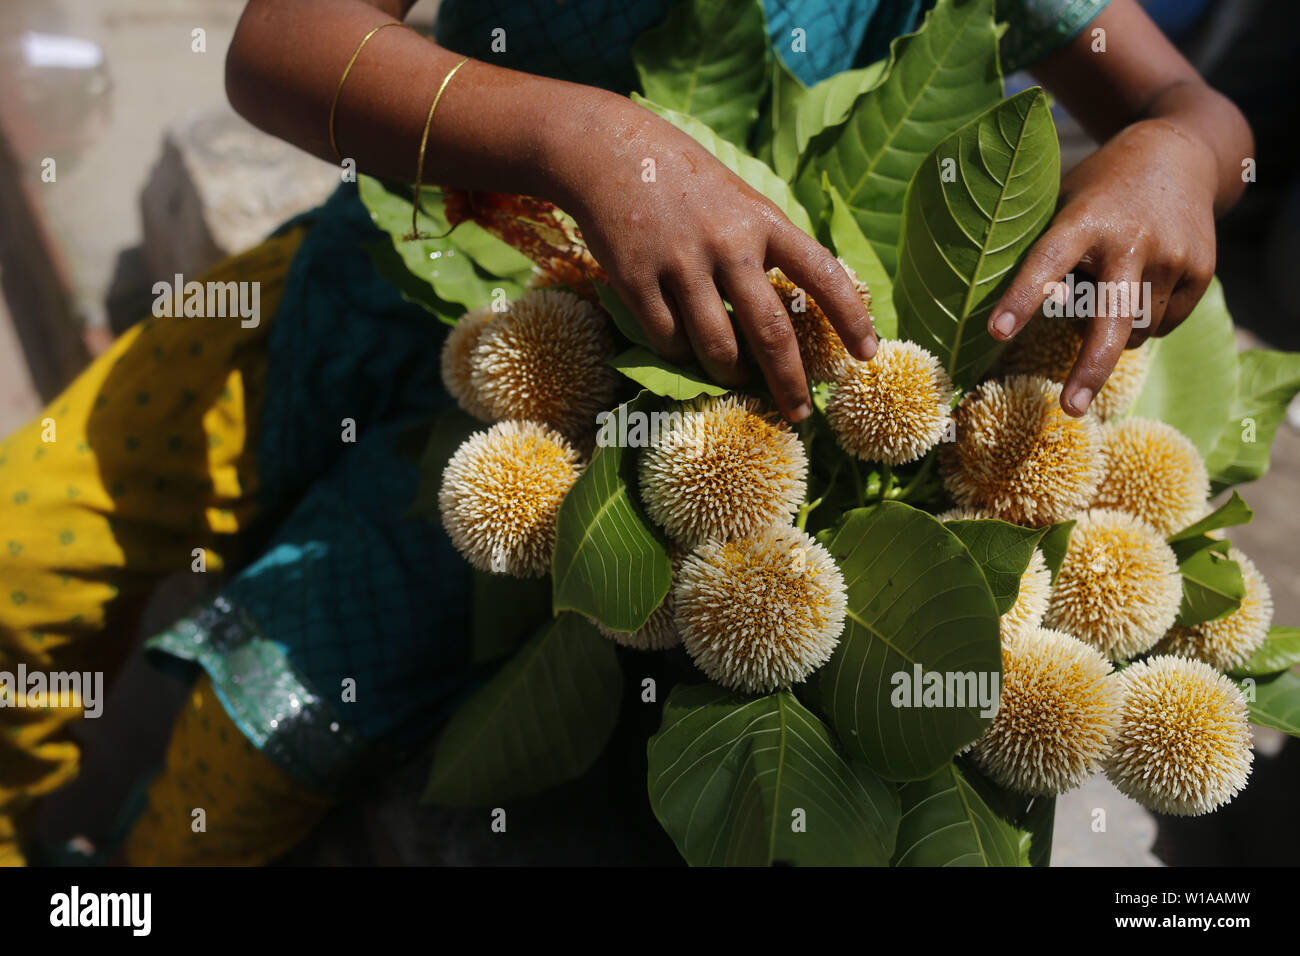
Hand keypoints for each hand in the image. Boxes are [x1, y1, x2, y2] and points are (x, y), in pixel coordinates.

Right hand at [548, 93, 876, 420]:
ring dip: (729, 375)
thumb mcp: (738, 198)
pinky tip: (682, 348)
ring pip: (716, 346)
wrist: (607, 151)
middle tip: (799, 413)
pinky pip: (667, 338)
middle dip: (789, 383)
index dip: (851, 318)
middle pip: (770, 331)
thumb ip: (764, 245)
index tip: (867, 354)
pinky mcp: (636, 278)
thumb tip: (786, 311)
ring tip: (734, 381)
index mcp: (763, 220)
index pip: (822, 274)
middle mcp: (728, 243)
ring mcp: (680, 262)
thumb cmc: (683, 179)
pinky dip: (678, 353)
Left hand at [987, 118, 1218, 415]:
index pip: (1046, 262)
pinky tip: (1141, 286)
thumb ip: (1041, 252)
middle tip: (1070, 408)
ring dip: (1112, 334)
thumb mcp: (1063, 204)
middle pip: (1111, 320)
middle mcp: (1132, 241)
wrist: (1179, 154)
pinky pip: (1163, 326)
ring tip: (1107, 293)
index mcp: (1084, 220)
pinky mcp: (1201, 272)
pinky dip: (1145, 322)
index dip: (1021, 298)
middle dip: (1090, 368)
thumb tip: (1002, 319)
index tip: (996, 332)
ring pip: (1133, 333)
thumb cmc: (1099, 193)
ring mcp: (1172, 257)